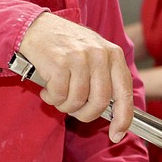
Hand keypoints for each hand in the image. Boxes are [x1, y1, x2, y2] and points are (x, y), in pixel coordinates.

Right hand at [17, 13, 133, 141]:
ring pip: (77, 102)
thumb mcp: (94, 54)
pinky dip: (51, 98)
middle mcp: (99, 55)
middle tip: (73, 109)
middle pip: (100, 102)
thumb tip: (114, 113)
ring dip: (64, 105)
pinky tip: (47, 88)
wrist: (36, 27)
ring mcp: (80, 58)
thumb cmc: (66, 45)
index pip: (124, 93)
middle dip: (85, 114)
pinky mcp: (60, 63)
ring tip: (58, 93)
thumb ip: (106, 78)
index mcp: (113, 54)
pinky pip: (59, 96)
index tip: (116, 134)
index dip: (123, 118)